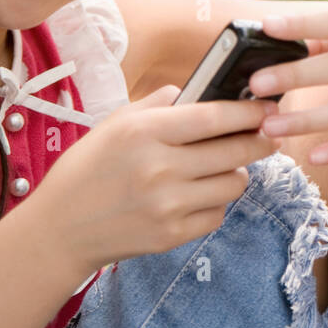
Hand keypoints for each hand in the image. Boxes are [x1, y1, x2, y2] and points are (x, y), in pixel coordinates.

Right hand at [33, 85, 279, 279]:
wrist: (60, 229)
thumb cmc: (89, 168)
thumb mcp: (116, 123)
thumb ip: (160, 103)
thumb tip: (203, 91)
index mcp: (144, 131)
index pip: (214, 116)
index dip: (249, 111)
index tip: (268, 108)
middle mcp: (159, 168)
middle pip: (235, 150)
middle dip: (260, 140)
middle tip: (267, 135)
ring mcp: (168, 205)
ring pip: (235, 183)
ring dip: (235, 173)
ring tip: (220, 167)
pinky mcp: (172, 235)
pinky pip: (218, 213)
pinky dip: (215, 203)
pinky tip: (197, 195)